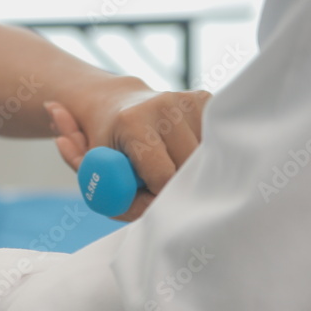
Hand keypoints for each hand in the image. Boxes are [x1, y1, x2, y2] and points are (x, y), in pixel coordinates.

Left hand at [46, 82, 210, 219]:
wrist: (115, 106)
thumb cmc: (106, 150)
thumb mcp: (96, 176)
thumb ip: (117, 198)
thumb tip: (153, 210)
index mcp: (133, 122)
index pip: (162, 175)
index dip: (159, 196)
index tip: (150, 198)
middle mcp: (164, 105)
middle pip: (187, 168)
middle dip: (175, 185)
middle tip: (156, 183)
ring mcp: (188, 100)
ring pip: (206, 158)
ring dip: (189, 171)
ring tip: (166, 162)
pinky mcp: (205, 100)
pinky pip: (213, 144)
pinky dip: (199, 156)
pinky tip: (179, 149)